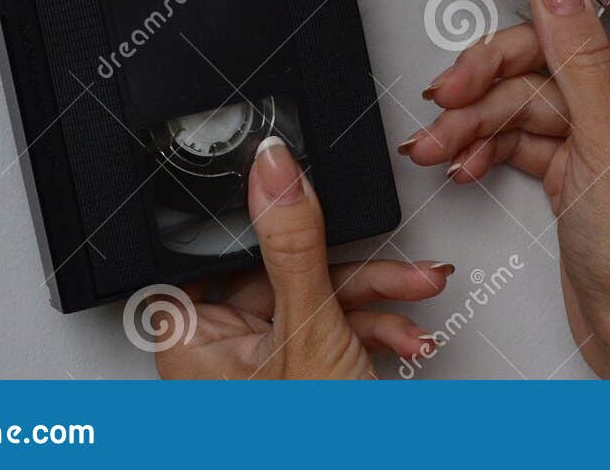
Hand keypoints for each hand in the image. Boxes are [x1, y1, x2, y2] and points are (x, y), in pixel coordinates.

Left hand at [155, 137, 451, 378]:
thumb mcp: (311, 328)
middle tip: (397, 267)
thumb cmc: (311, 442)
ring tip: (417, 297)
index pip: (216, 252)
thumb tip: (271, 167)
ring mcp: (261, 370)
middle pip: (286, 270)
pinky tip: (406, 336)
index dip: (260, 224)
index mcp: (192, 341)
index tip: (300, 197)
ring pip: (319, 298)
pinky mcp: (299, 380)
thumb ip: (294, 241)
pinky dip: (374, 330)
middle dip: (355, 270)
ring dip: (378, 298)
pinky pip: (334, 330)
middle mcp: (221, 355)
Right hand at [403, 0, 609, 378]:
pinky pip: (520, 135)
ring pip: (527, 93)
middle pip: (554, 44)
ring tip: (442, 140)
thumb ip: (577, 52)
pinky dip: (487, 147)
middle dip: (495, 65)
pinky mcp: (573, 167)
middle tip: (453, 88)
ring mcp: (601, 132)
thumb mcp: (607, 136)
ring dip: (478, 115)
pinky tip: (465, 162)